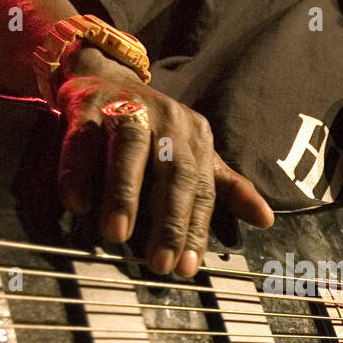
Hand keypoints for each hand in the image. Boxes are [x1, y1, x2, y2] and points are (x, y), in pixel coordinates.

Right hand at [53, 51, 272, 274]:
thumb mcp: (193, 153)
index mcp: (195, 136)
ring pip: (129, 152)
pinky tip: (78, 203)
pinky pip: (83, 140)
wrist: (105, 75)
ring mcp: (126, 110)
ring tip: (117, 235)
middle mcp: (167, 121)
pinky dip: (77, 171)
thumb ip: (227, 187)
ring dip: (124, 195)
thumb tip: (265, 220)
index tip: (188, 267)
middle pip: (172, 173)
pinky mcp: (88, 106)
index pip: (201, 189)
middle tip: (160, 263)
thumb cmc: (153, 127)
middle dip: (168, 221)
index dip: (196, 229)